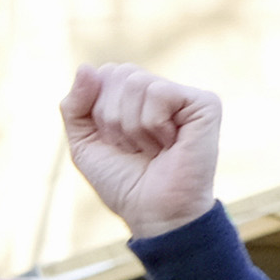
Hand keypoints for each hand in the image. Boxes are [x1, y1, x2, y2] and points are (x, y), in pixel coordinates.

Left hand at [60, 64, 222, 237]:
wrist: (152, 212)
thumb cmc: (123, 181)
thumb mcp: (84, 144)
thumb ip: (75, 106)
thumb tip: (86, 67)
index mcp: (135, 96)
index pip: (103, 74)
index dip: (97, 112)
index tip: (114, 141)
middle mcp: (160, 90)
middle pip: (118, 74)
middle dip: (112, 118)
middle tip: (134, 147)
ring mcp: (184, 95)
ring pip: (136, 83)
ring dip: (132, 126)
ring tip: (152, 148)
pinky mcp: (204, 103)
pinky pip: (159, 92)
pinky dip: (153, 124)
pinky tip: (170, 143)